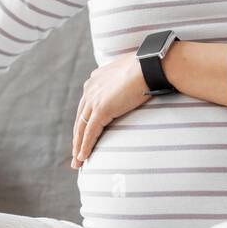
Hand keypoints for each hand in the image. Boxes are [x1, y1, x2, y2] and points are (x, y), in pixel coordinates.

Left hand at [71, 54, 152, 168]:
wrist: (150, 65)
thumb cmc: (146, 67)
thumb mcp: (129, 73)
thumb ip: (122, 81)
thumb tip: (130, 86)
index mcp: (95, 80)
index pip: (86, 106)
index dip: (84, 122)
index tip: (84, 135)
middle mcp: (90, 89)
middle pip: (80, 118)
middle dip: (77, 138)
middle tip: (76, 154)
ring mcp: (94, 99)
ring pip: (82, 128)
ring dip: (78, 147)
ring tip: (78, 162)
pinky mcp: (101, 109)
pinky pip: (90, 132)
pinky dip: (85, 146)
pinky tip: (83, 158)